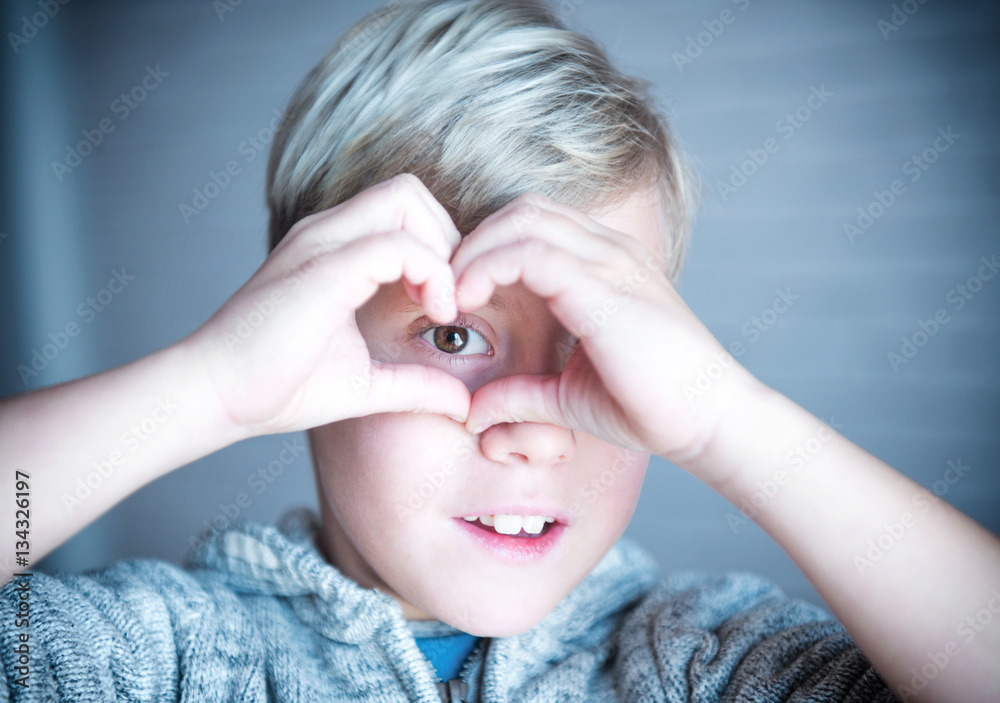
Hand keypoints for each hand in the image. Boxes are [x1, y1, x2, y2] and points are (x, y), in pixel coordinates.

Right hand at [181, 174, 471, 436]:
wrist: (218, 397)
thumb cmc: (279, 387)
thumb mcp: (367, 383)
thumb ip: (417, 384)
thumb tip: (464, 405)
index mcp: (336, 250)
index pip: (405, 211)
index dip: (441, 249)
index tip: (448, 305)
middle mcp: (328, 233)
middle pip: (411, 191)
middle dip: (447, 238)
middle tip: (450, 298)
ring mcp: (323, 242)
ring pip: (406, 199)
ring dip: (441, 249)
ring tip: (442, 306)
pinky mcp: (324, 268)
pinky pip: (396, 243)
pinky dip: (432, 272)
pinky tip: (435, 313)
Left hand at [449, 192, 764, 482]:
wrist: (709, 421)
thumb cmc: (651, 407)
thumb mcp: (568, 397)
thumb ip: (520, 395)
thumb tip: (473, 412)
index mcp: (604, 266)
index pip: (533, 225)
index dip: (486, 248)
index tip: (456, 293)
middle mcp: (608, 251)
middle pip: (523, 210)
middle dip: (474, 240)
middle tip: (445, 286)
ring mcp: (609, 262)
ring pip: (522, 219)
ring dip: (475, 250)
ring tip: (452, 294)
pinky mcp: (603, 287)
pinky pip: (530, 253)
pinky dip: (487, 267)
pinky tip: (467, 300)